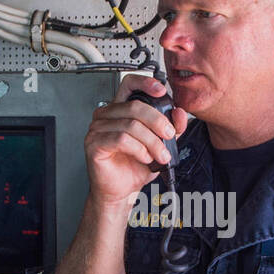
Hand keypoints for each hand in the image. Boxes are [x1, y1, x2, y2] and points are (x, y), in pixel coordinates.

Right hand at [84, 74, 188, 205]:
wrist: (121, 190)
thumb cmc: (134, 167)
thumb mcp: (160, 144)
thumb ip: (171, 127)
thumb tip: (179, 113)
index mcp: (120, 110)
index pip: (129, 84)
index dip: (145, 83)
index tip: (161, 91)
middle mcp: (106, 116)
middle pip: (135, 106)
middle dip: (158, 121)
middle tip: (169, 135)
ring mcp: (97, 129)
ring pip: (131, 125)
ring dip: (152, 142)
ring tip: (159, 155)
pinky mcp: (94, 144)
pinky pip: (121, 140)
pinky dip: (138, 149)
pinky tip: (144, 158)